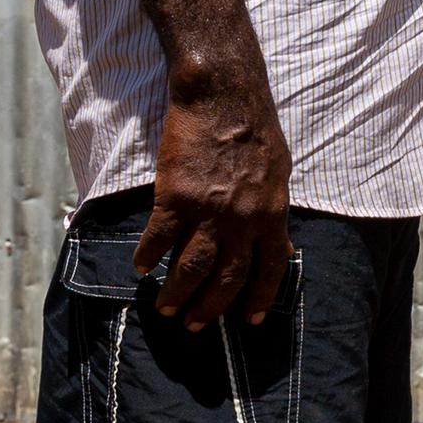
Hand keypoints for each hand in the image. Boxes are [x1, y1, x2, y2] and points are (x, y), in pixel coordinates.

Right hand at [137, 69, 292, 331]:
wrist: (223, 97)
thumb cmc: (255, 130)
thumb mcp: (279, 175)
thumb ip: (275, 213)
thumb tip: (282, 247)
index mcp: (272, 215)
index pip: (269, 270)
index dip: (258, 299)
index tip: (248, 322)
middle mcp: (243, 220)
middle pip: (227, 277)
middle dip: (210, 307)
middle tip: (195, 325)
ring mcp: (209, 211)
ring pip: (192, 266)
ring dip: (177, 292)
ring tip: (166, 308)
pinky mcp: (176, 197)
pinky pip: (159, 237)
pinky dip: (148, 256)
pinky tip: (141, 267)